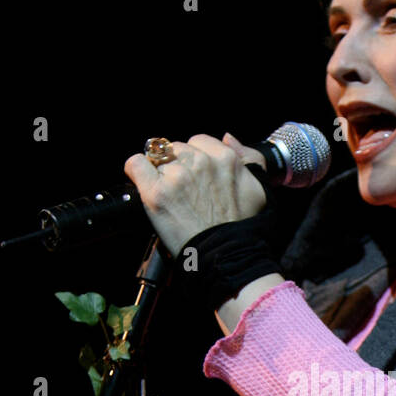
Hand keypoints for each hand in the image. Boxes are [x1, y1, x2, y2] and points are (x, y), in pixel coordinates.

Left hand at [124, 131, 267, 257]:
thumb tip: (228, 138)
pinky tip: (144, 183)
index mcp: (225, 158)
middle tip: (185, 191)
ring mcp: (177, 176)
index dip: (195, 159)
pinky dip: (136, 170)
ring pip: (157, 157)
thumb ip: (248, 158)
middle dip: (178, 164)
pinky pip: (136, 164)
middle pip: (177, 148)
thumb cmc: (242, 229)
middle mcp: (201, 163)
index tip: (196, 176)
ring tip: (171, 196)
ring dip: (160, 172)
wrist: (224, 257)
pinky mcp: (156, 192)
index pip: (199, 141)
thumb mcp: (259, 190)